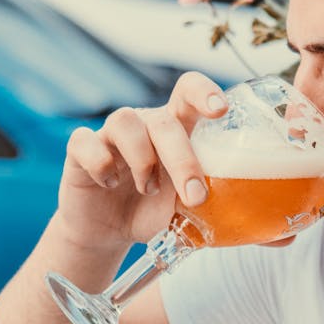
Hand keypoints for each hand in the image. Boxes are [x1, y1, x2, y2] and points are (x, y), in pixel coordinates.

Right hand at [56, 72, 228, 251]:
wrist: (109, 232)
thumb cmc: (152, 210)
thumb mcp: (184, 208)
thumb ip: (207, 197)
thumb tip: (243, 206)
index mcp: (175, 128)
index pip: (189, 91)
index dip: (204, 93)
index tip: (221, 111)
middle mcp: (144, 124)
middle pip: (164, 121)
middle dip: (182, 159)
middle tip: (195, 196)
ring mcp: (110, 134)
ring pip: (125, 121)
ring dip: (142, 160)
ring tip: (148, 189)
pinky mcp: (79, 150)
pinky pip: (86, 141)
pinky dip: (101, 164)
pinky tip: (108, 184)